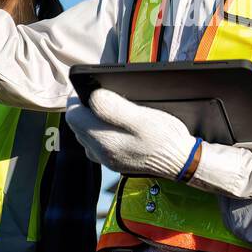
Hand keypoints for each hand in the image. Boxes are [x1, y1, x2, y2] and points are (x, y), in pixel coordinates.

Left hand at [65, 88, 195, 180]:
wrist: (179, 161)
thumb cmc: (164, 137)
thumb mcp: (142, 117)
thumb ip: (113, 107)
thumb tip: (93, 96)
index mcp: (104, 140)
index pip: (73, 115)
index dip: (80, 98)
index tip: (94, 90)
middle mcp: (100, 152)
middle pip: (76, 124)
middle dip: (85, 108)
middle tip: (105, 98)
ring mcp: (105, 158)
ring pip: (85, 133)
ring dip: (92, 119)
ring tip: (112, 111)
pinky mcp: (112, 161)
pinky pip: (95, 142)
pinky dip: (101, 131)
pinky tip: (117, 126)